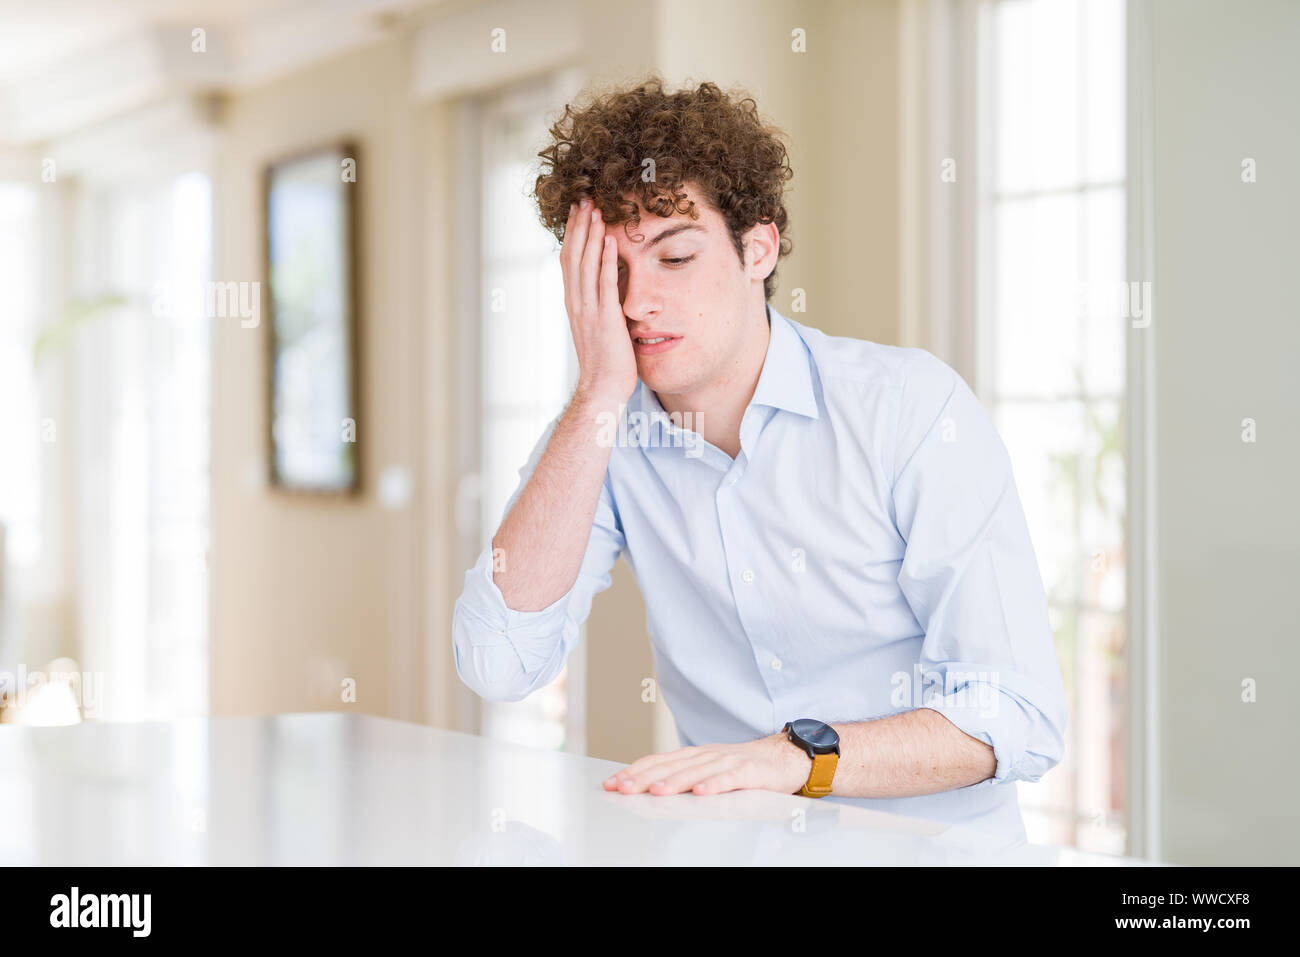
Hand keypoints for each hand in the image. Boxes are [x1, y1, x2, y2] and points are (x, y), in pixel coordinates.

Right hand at [561, 197, 636, 405]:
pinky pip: (604, 285)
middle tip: (584, 198)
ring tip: (596, 209)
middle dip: (578, 226)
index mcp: (574, 304)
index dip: (573, 234)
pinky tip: (610, 241)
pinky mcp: (605, 320)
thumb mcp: (598, 328)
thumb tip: (607, 287)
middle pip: (573, 256)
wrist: (601, 391)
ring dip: (590, 236)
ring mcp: (588, 311)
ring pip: (585, 265)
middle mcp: (576, 303)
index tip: (578, 211)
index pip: (569, 261)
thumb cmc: (605, 364)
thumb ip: (599, 306)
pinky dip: (605, 261)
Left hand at [601, 733, 811, 796]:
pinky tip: (702, 793)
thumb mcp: (709, 769)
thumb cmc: (744, 765)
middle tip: (622, 789)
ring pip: (696, 772)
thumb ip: (684, 776)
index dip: (634, 772)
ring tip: (655, 792)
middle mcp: (707, 755)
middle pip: (670, 766)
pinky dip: (715, 784)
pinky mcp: (750, 771)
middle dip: (643, 778)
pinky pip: (730, 778)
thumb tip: (649, 789)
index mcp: (694, 755)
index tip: (612, 784)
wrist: (785, 756)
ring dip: (674, 782)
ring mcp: (728, 761)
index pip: (658, 761)